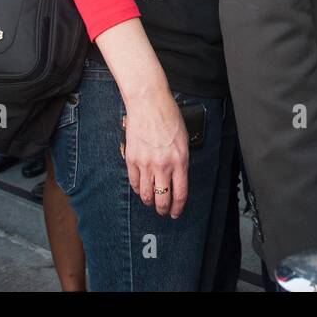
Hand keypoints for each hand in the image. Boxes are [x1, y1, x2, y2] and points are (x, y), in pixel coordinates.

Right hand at [119, 91, 188, 218]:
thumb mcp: (183, 140)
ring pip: (146, 194)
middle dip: (163, 209)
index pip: (180, 193)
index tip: (175, 212)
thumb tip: (177, 176)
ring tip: (151, 202)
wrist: (149, 103)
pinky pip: (134, 182)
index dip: (178, 207)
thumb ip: (181, 160)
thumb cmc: (168, 116)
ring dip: (149, 201)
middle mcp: (163, 165)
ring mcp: (146, 163)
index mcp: (180, 161)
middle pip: (163, 198)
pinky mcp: (132, 159)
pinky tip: (140, 189)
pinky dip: (137, 189)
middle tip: (163, 212)